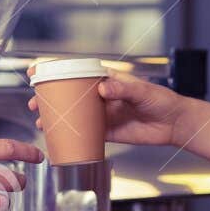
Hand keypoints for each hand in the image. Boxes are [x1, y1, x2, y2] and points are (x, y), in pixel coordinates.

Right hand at [27, 67, 189, 146]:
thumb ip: (123, 89)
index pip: (77, 72)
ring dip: (57, 118)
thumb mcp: (142, 91)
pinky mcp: (108, 132)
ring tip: (41, 121)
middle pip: (70, 95)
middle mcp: (102, 96)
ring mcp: (103, 114)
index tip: (37, 72)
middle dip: (50, 98)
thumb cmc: (161, 100)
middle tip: (35, 103)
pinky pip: (86, 133)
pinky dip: (71, 135)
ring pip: (74, 115)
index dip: (56, 72)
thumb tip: (103, 89)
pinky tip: (59, 138)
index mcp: (107, 80)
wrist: (174, 123)